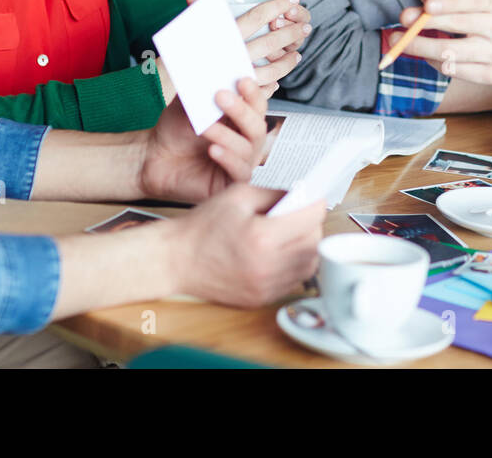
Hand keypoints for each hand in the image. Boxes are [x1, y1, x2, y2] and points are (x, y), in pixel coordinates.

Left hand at [139, 77, 269, 202]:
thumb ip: (200, 89)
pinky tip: (213, 150)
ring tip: (205, 127)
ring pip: (247, 149)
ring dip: (227, 135)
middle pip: (257, 125)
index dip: (252, 92)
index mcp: (240, 119)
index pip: (256, 104)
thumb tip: (211, 70)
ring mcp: (241, 161)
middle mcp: (246, 140)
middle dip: (240, 110)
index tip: (242, 79)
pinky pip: (239, 172)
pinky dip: (228, 159)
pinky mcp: (231, 182)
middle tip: (221, 96)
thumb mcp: (186, 105)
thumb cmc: (175, 131)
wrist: (153, 157)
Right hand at [170, 184, 324, 306]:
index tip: (314, 196)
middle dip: (311, 223)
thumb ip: (275, 193)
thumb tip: (304, 193)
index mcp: (262, 237)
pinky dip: (295, 264)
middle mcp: (268, 266)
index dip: (314, 203)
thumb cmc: (203, 226)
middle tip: (299, 212)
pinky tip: (279, 251)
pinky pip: (295, 280)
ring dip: (306, 245)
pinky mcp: (263, 298)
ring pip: (310, 263)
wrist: (177, 260)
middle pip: (314, 241)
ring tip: (289, 232)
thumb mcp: (238, 196)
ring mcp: (266, 286)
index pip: (310, 218)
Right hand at [185, 0, 310, 94]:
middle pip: (271, 42)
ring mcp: (237, 78)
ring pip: (272, 70)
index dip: (277, 5)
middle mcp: (234, 57)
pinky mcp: (238, 98)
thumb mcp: (184, 32)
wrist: (168, 94)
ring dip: (288, 61)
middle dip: (291, 33)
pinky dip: (272, 85)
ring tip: (297, 53)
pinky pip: (261, 90)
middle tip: (305, 26)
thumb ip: (195, 12)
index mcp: (225, 37)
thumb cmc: (175, 60)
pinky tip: (277, 80)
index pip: (257, 16)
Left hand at [390, 0, 491, 84]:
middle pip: (459, 27)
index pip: (474, 1)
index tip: (427, 5)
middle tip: (403, 19)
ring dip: (420, 47)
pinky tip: (425, 51)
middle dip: (426, 24)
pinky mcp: (490, 75)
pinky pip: (453, 70)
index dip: (450, 3)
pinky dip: (433, 61)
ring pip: (451, 54)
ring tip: (400, 40)